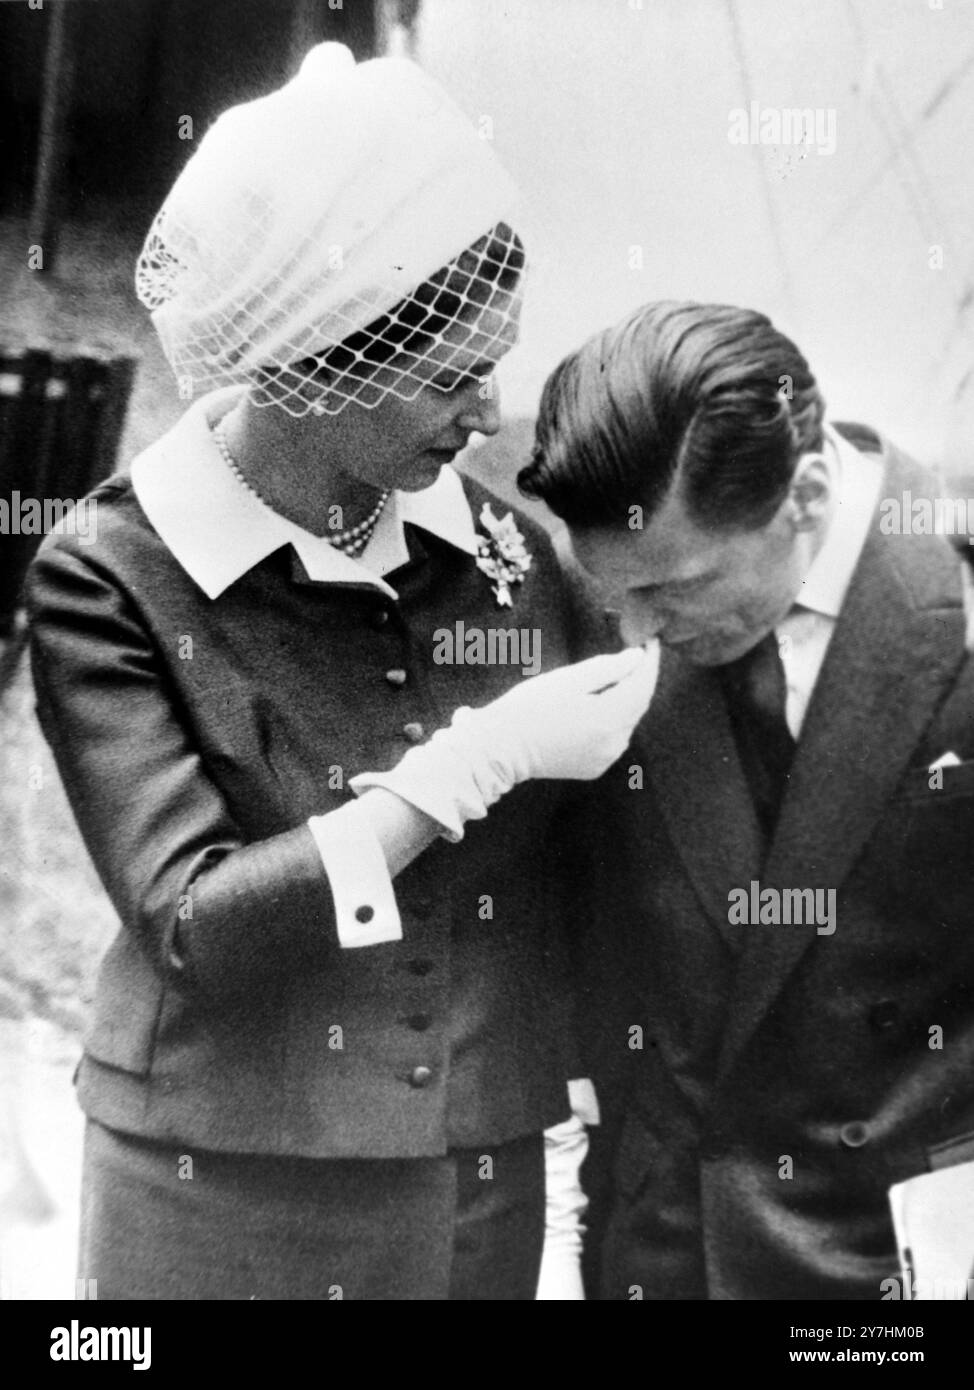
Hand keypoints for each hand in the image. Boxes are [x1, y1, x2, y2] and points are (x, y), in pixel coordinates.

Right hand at [457, 643, 659, 783]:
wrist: (501, 749)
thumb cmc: (530, 707)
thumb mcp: (569, 679)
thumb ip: (608, 667)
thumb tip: (638, 657)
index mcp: (610, 719)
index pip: (643, 685)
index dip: (649, 661)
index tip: (650, 640)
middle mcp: (615, 743)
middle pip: (638, 705)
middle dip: (638, 678)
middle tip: (636, 653)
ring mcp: (606, 758)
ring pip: (626, 722)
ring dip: (625, 700)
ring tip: (614, 677)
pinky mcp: (595, 768)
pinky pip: (613, 738)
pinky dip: (612, 720)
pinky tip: (598, 707)